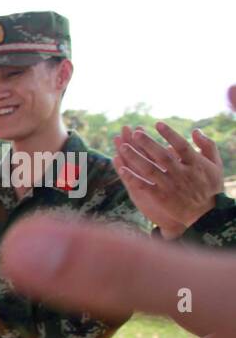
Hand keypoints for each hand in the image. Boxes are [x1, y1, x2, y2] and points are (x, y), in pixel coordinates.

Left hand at [112, 124, 222, 238]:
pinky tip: (121, 169)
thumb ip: (208, 146)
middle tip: (135, 132)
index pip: (181, 145)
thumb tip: (196, 130)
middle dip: (148, 143)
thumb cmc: (211, 187)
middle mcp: (181, 173)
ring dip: (135, 157)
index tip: (158, 123)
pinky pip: (143, 185)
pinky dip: (132, 177)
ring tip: (122, 146)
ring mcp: (170, 185)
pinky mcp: (160, 197)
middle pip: (161, 155)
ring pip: (149, 169)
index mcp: (195, 164)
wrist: (206, 214)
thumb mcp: (215, 165)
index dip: (169, 134)